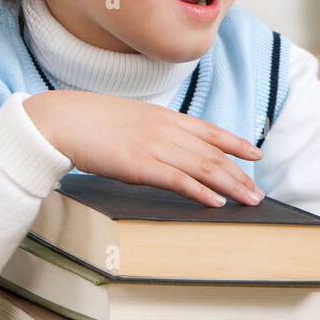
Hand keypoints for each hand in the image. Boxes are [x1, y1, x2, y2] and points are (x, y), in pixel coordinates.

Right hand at [22, 90, 264, 206]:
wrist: (61, 120)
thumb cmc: (89, 121)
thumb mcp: (130, 118)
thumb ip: (152, 130)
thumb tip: (167, 144)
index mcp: (165, 117)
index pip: (210, 131)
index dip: (236, 143)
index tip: (255, 154)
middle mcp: (166, 130)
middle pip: (213, 155)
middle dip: (240, 175)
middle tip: (258, 193)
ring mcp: (155, 147)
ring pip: (204, 168)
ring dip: (231, 186)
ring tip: (249, 200)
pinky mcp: (140, 166)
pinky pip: (178, 181)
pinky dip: (201, 192)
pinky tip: (217, 202)